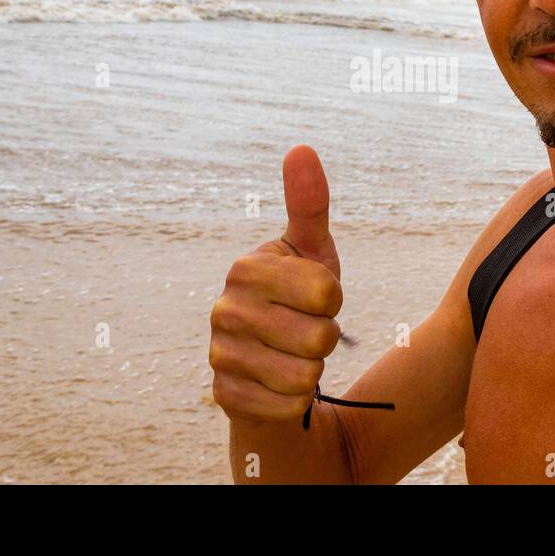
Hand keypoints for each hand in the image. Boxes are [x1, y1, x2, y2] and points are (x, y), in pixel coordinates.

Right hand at [209, 144, 343, 423]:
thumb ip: (309, 204)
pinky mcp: (226, 397)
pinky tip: (280, 385)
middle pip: (320, 338)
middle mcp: (224, 310)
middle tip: (306, 329)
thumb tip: (301, 148)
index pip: (326, 291)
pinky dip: (297, 402)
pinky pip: (289, 407)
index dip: (334, 299)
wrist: (273, 363)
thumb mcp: (312, 252)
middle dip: (326, 338)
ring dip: (312, 370)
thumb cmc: (300, 299)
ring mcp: (220, 356)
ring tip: (294, 356)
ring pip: (305, 376)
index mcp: (246, 269)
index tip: (316, 298)